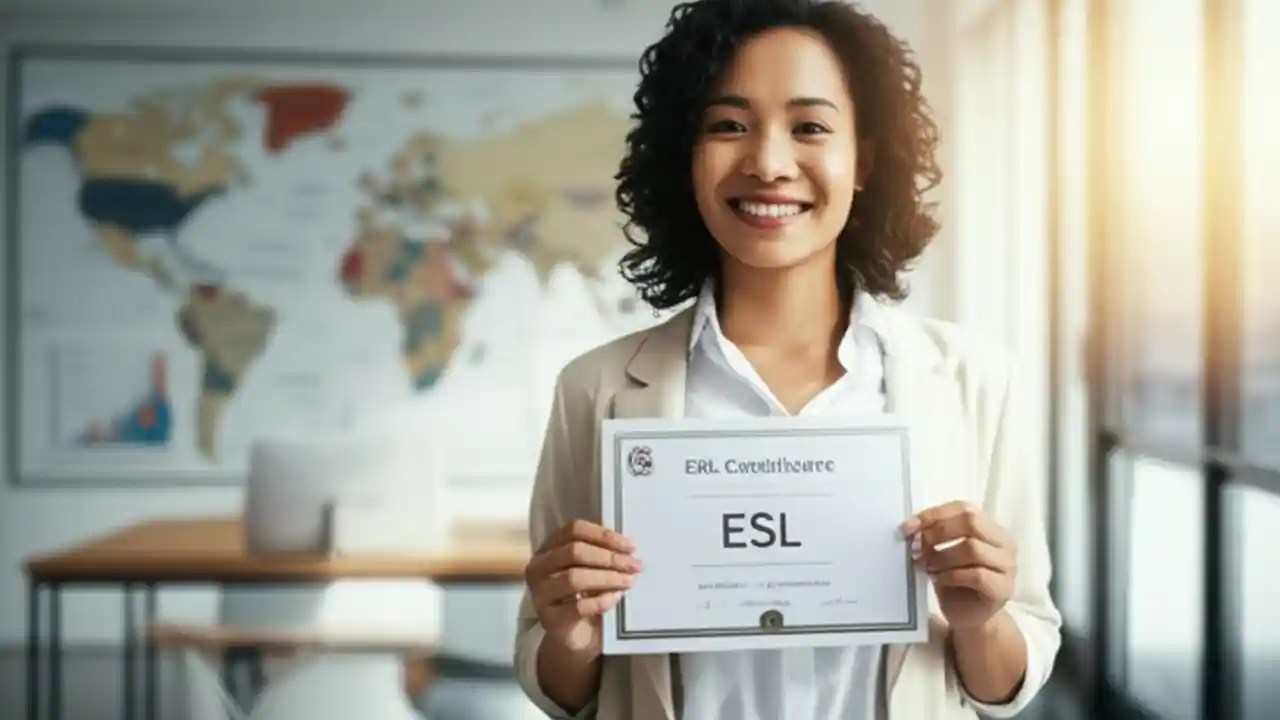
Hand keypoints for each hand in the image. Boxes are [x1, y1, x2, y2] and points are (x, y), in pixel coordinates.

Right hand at [524, 519, 642, 657]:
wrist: (576, 637)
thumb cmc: (585, 596)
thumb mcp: (591, 570)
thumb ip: (602, 555)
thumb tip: (629, 548)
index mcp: (549, 548)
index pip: (574, 530)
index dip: (603, 535)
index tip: (630, 546)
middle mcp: (539, 568)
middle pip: (573, 551)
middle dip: (609, 557)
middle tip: (634, 565)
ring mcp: (541, 594)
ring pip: (574, 578)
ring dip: (607, 578)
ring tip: (628, 581)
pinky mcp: (549, 620)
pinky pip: (578, 607)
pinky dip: (601, 601)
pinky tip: (616, 598)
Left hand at [901, 501, 1015, 630]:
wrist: (968, 617)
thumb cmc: (954, 581)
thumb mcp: (941, 552)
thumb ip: (933, 535)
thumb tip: (910, 527)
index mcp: (990, 528)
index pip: (963, 509)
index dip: (934, 515)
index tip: (907, 527)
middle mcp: (1004, 543)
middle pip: (971, 523)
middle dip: (937, 532)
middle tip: (916, 547)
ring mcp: (1007, 566)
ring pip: (973, 548)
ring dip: (942, 556)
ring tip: (926, 566)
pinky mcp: (1003, 589)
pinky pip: (976, 575)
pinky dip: (951, 576)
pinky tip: (938, 580)